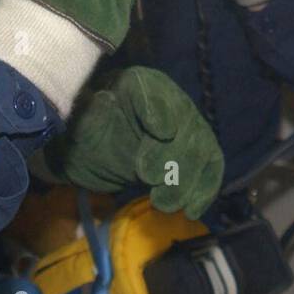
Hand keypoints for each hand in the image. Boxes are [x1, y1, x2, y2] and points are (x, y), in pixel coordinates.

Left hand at [44, 67, 223, 219]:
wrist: (97, 153)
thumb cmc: (88, 134)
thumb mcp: (82, 126)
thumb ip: (92, 115)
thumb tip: (104, 100)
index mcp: (138, 83)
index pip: (153, 92)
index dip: (160, 111)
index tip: (161, 133)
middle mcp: (170, 99)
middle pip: (184, 124)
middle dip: (171, 155)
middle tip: (148, 179)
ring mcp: (189, 126)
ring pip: (202, 148)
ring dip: (186, 179)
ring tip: (162, 203)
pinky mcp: (198, 153)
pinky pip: (211, 168)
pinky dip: (204, 190)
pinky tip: (191, 210)